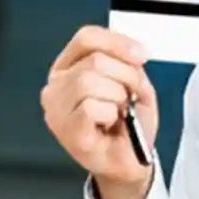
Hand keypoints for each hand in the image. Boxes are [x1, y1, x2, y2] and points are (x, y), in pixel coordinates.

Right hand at [40, 25, 157, 198]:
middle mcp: (57, 85)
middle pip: (94, 60)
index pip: (87, 38)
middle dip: (125, 76)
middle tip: (131, 95)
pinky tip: (109, 124)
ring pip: (89, 81)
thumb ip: (129, 64)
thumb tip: (134, 54)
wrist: (129, 160)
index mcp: (69, 67)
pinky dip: (109, 114)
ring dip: (117, 96)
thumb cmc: (128, 123)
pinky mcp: (66, 130)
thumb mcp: (134, 83)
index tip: (142, 55)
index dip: (117, 42)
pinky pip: (90, 107)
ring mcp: (57, 109)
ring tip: (119, 111)